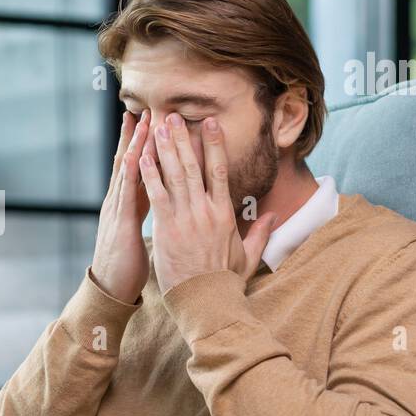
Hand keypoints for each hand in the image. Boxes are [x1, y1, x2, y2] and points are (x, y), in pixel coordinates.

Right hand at [90, 111, 151, 303]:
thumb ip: (153, 215)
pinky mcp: (120, 222)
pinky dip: (129, 171)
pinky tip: (133, 153)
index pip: (138, 168)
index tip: (155, 122)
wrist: (109, 288)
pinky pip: (126, 192)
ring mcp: (117, 209)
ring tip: (143, 120)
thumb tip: (168, 204)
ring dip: (135, 143)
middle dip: (139, 135)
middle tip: (148, 109)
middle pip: (130, 161)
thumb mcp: (142, 235)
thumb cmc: (128, 265)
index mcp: (128, 204)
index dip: (146, 145)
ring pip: (127, 170)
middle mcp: (120, 201)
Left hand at [138, 114, 275, 293]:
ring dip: (165, 149)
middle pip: (194, 166)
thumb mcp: (248, 256)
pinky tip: (142, 157)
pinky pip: (156, 195)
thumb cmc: (224, 280)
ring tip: (158, 127)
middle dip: (183, 139)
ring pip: (175, 176)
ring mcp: (186, 218)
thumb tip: (273, 216)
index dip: (214, 144)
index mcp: (224, 213)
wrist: (206, 300)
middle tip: (174, 115)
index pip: (219, 171)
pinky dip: (149, 174)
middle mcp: (205, 211)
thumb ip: (260, 233)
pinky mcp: (167, 228)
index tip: (209, 123)